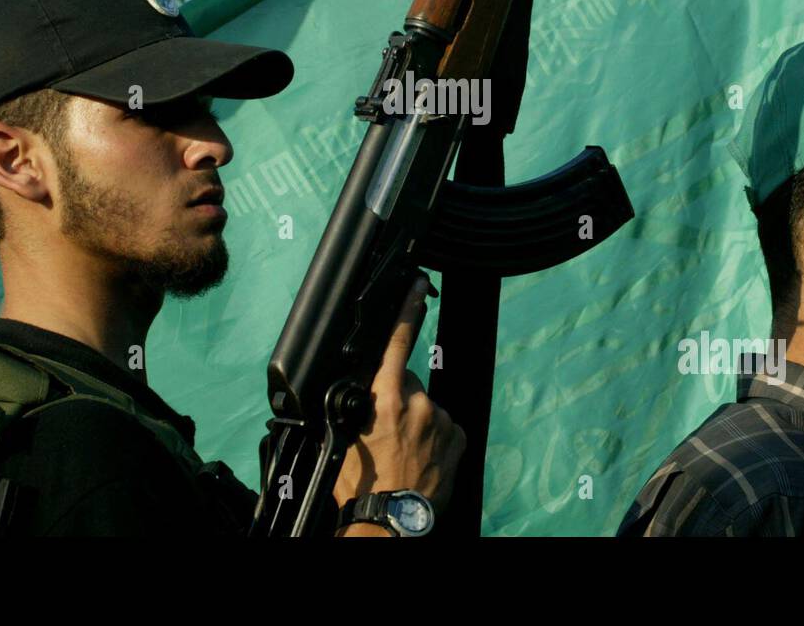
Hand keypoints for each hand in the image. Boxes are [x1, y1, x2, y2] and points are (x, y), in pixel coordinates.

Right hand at [334, 273, 465, 535]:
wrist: (391, 521)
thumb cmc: (361, 484)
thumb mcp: (345, 435)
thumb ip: (358, 402)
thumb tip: (363, 389)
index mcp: (385, 397)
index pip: (398, 341)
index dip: (408, 308)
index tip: (419, 283)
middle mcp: (418, 402)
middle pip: (405, 382)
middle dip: (395, 396)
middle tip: (383, 430)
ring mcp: (441, 420)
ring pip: (425, 406)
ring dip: (415, 420)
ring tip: (401, 451)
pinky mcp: (458, 437)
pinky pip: (442, 426)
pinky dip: (432, 436)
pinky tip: (419, 456)